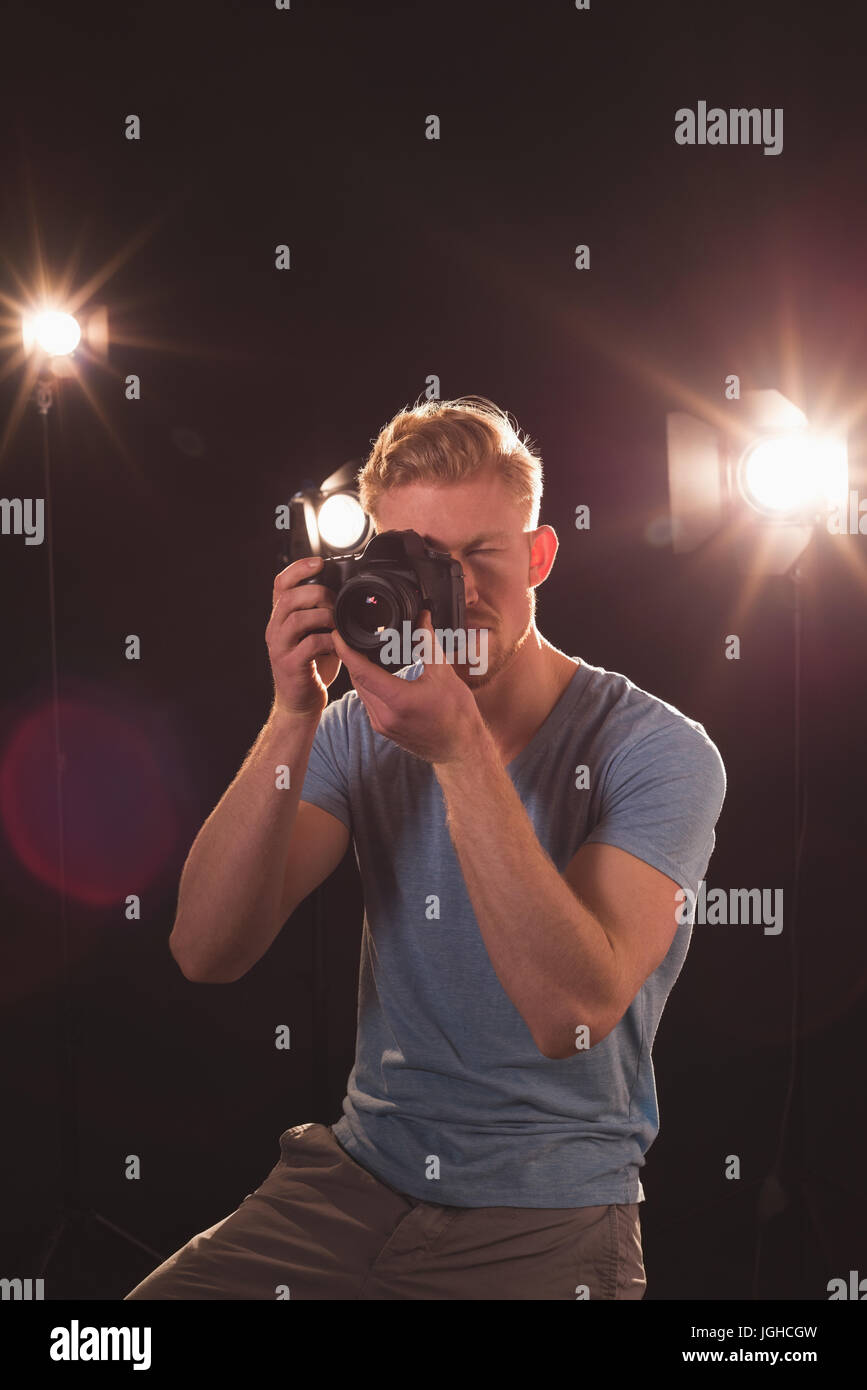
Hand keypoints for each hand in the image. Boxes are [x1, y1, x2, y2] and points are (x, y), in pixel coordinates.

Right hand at [266, 556, 340, 719]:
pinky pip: (310, 643)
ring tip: (337, 624)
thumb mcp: (314, 634)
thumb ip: (322, 613)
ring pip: (298, 617)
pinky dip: (329, 641)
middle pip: (290, 596)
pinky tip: (337, 645)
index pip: (280, 583)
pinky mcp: (289, 664)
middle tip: (336, 603)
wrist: (300, 703)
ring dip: (324, 616)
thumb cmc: (312, 667)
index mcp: (280, 618)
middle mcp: (274, 629)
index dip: (298, 568)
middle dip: (318, 594)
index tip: (319, 563)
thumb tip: (345, 593)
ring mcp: (279, 647)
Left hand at [331, 609, 483, 763]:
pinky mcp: (383, 729)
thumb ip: (428, 643)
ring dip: (358, 671)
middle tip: (349, 635)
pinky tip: (373, 672)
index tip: (337, 634)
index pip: (361, 671)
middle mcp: (384, 716)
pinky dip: (367, 684)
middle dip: (350, 656)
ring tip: (359, 649)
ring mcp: (381, 725)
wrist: (460, 749)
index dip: (346, 650)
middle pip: (357, 679)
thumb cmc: (457, 715)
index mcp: (398, 701)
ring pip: (360, 691)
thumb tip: (423, 617)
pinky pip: (367, 701)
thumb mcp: (444, 673)